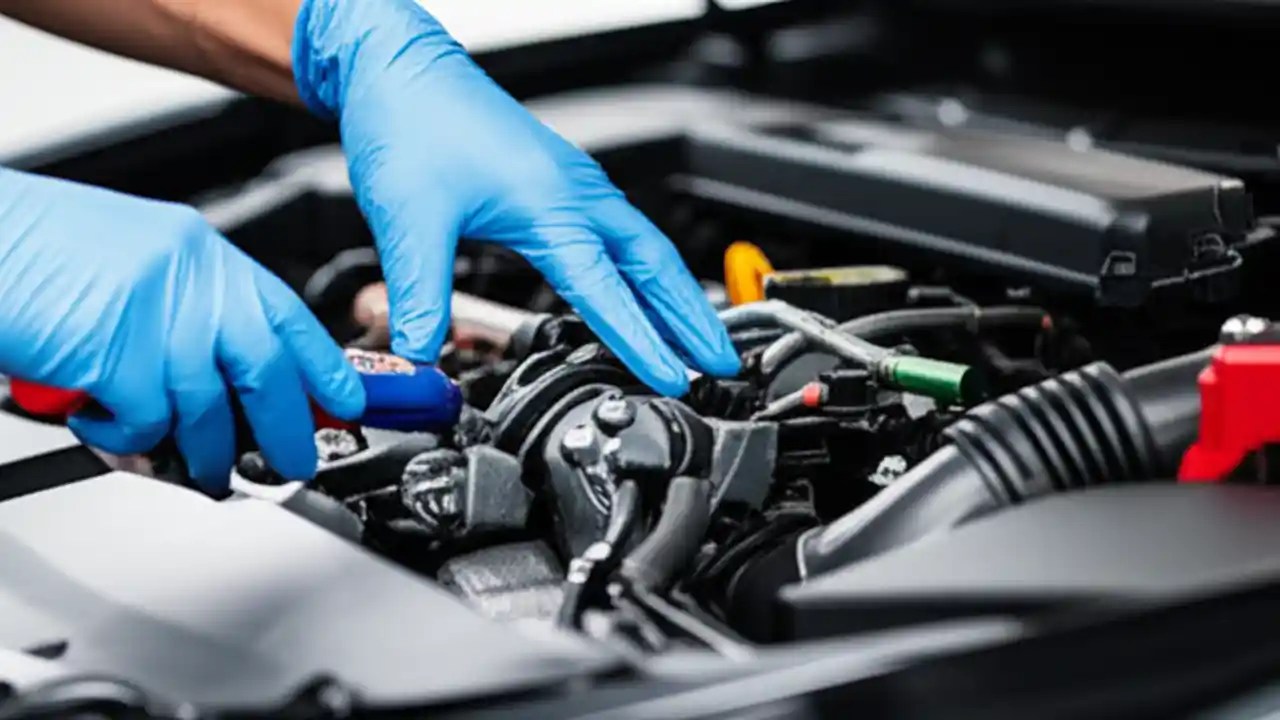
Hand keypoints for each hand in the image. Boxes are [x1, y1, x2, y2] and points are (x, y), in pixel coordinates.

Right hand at [0, 168, 364, 493]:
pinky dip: (131, 441)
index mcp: (200, 252)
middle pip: (267, 371)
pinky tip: (112, 429)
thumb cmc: (35, 252)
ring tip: (201, 470)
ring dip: (205, 452)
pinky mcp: (119, 357)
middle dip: (287, 429)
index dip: (322, 365)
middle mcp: (190, 279)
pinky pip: (148, 425)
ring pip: (208, 410)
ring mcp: (158, 317)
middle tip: (293, 461)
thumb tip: (221, 373)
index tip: (345, 401)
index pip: (286, 315)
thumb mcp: (131, 264)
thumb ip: (184, 311)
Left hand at [293, 0, 739, 395]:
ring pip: (643, 249)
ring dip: (675, 296)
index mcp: (554, 205)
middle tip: (721, 361)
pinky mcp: (558, 182)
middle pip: (656, 266)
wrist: (396, 64)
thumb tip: (421, 353)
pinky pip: (619, 234)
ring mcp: (573, 185)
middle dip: (693, 319)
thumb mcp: (408, 220)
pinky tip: (637, 290)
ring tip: (698, 337)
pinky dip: (643, 271)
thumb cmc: (411, 121)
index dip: (644, 342)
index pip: (611, 290)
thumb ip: (420, 295)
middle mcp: (576, 193)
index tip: (673, 379)